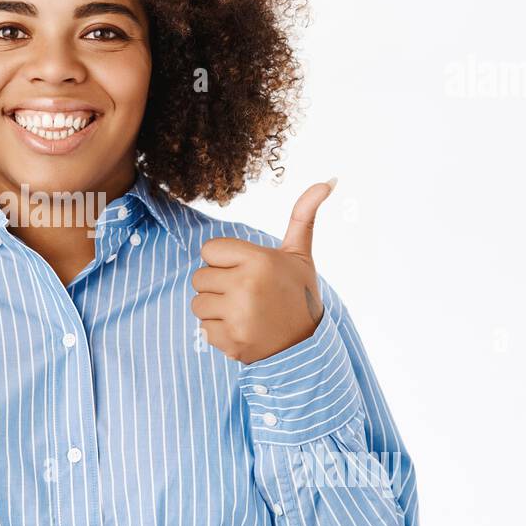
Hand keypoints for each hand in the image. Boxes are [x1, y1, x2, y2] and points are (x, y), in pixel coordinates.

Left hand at [190, 178, 336, 364]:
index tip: (246, 270)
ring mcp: (238, 317)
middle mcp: (246, 287)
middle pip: (200, 277)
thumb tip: (327, 180)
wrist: (308, 345)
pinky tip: (243, 329)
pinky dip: (219, 331)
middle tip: (246, 293)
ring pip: (198, 304)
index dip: (224, 260)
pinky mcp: (231, 342)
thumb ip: (303, 215)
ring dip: (215, 308)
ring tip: (243, 310)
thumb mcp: (300, 253)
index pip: (209, 250)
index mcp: (259, 261)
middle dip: (219, 284)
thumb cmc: (299, 293)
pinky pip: (203, 329)